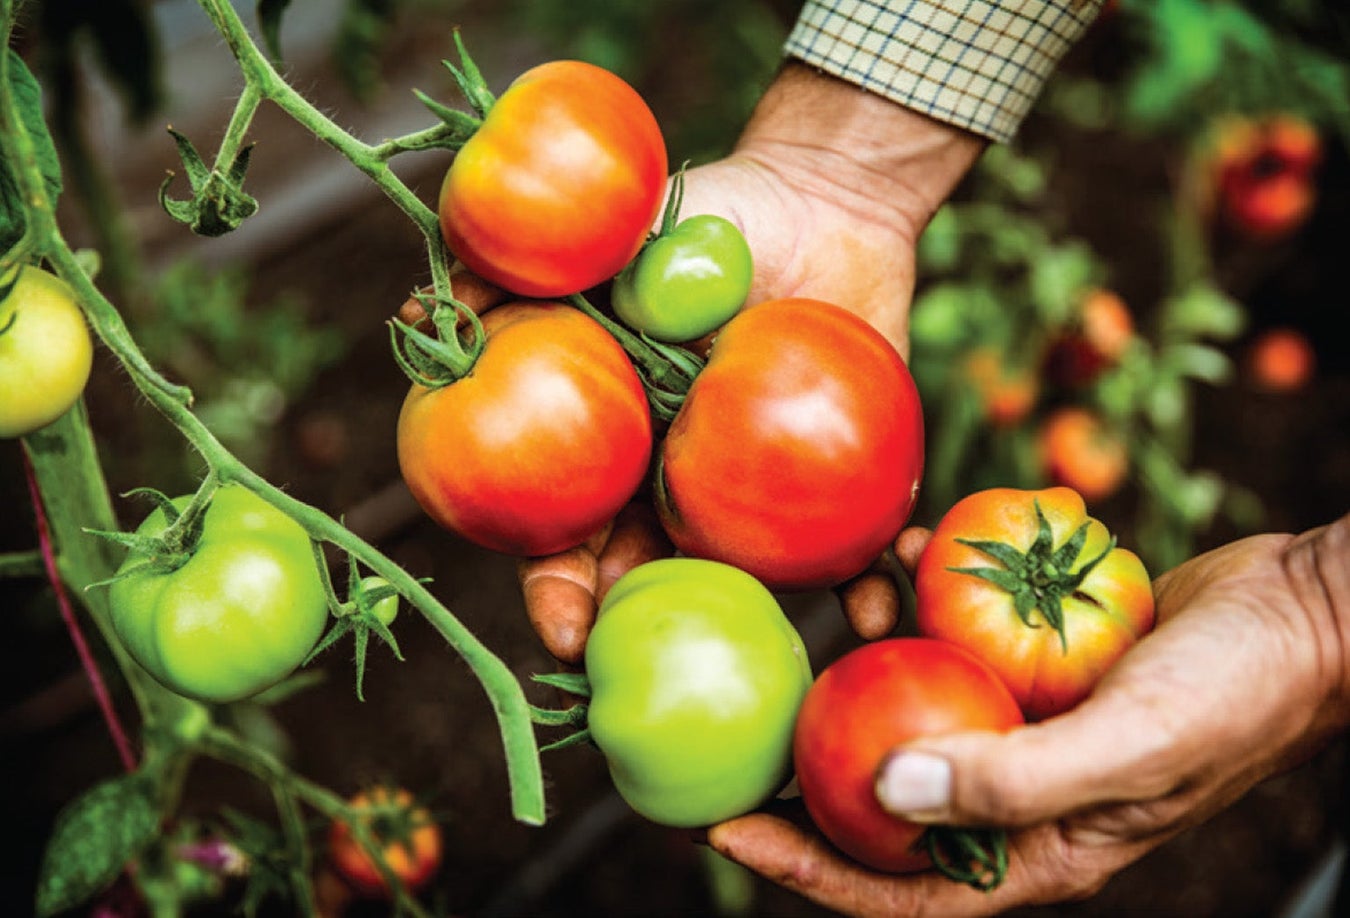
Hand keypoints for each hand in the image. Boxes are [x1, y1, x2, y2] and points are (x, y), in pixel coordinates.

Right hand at [519, 64, 986, 662]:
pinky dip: (863, 586)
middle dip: (644, 637)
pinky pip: (852, 549)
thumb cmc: (712, 217)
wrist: (826, 198)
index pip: (569, 535)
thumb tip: (422, 309)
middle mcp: (682, 483)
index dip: (557, 589)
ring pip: (745, 584)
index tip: (564, 628)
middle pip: (651, 583)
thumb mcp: (608, 237)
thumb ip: (520, 272)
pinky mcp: (841, 482)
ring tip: (771, 655)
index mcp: (619, 446)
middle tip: (657, 669)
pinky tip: (873, 613)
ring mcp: (760, 491)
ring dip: (752, 630)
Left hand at [707, 513, 1349, 916]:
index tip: (722, 829)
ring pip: (916, 698)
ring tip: (856, 591)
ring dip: (875, 646)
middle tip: (744, 712)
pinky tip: (913, 547)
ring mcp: (1025, 720)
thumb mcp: (1129, 745)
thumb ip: (1012, 779)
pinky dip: (929, 591)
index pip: (900, 886)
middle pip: (889, 794)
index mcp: (1039, 845)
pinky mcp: (1036, 658)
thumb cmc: (1239, 692)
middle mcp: (1020, 791)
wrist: (1305, 610)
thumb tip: (886, 793)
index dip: (806, 866)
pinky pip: (957, 631)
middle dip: (813, 758)